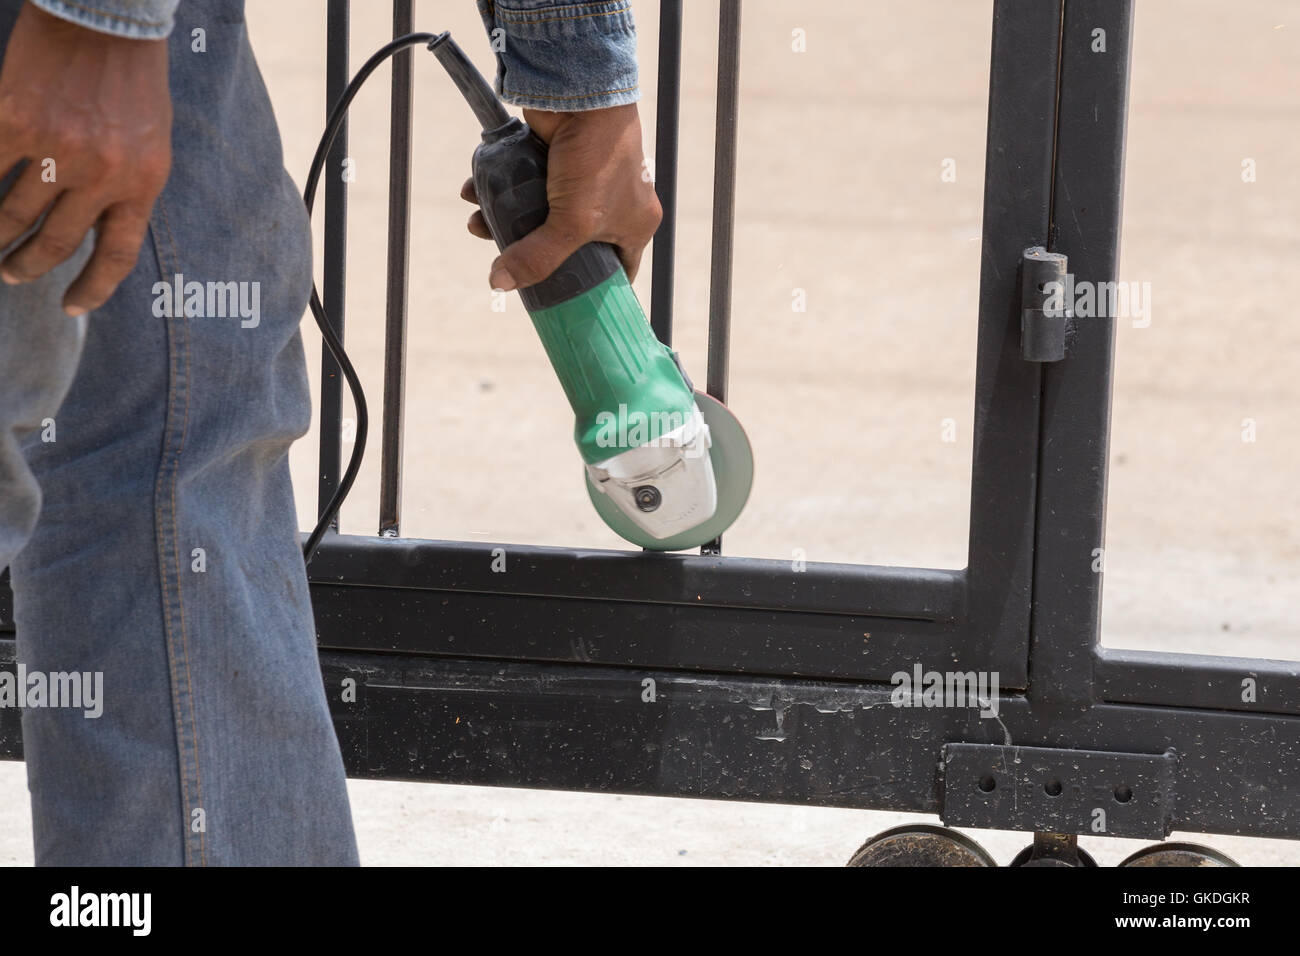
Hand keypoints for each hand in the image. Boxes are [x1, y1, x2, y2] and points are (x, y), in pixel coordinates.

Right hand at [0, 1, 171, 315]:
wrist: (106, 18)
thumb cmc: (133, 80)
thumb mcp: (150, 144)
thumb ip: (127, 187)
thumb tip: (98, 230)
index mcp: (142, 184)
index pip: (114, 256)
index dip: (91, 289)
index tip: (71, 306)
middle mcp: (101, 175)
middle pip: (57, 243)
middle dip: (31, 266)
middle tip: (14, 273)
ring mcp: (56, 150)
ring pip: (15, 214)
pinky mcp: (14, 122)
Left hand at [461, 103, 661, 290]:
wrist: (582, 94)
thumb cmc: (596, 159)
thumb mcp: (572, 222)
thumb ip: (539, 257)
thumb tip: (500, 283)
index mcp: (635, 224)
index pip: (618, 271)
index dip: (592, 291)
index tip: (563, 305)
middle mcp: (612, 204)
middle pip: (569, 246)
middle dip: (532, 253)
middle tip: (506, 264)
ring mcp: (582, 181)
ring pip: (540, 216)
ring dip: (506, 221)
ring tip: (479, 224)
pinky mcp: (554, 161)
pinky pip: (524, 186)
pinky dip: (500, 190)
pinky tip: (475, 194)